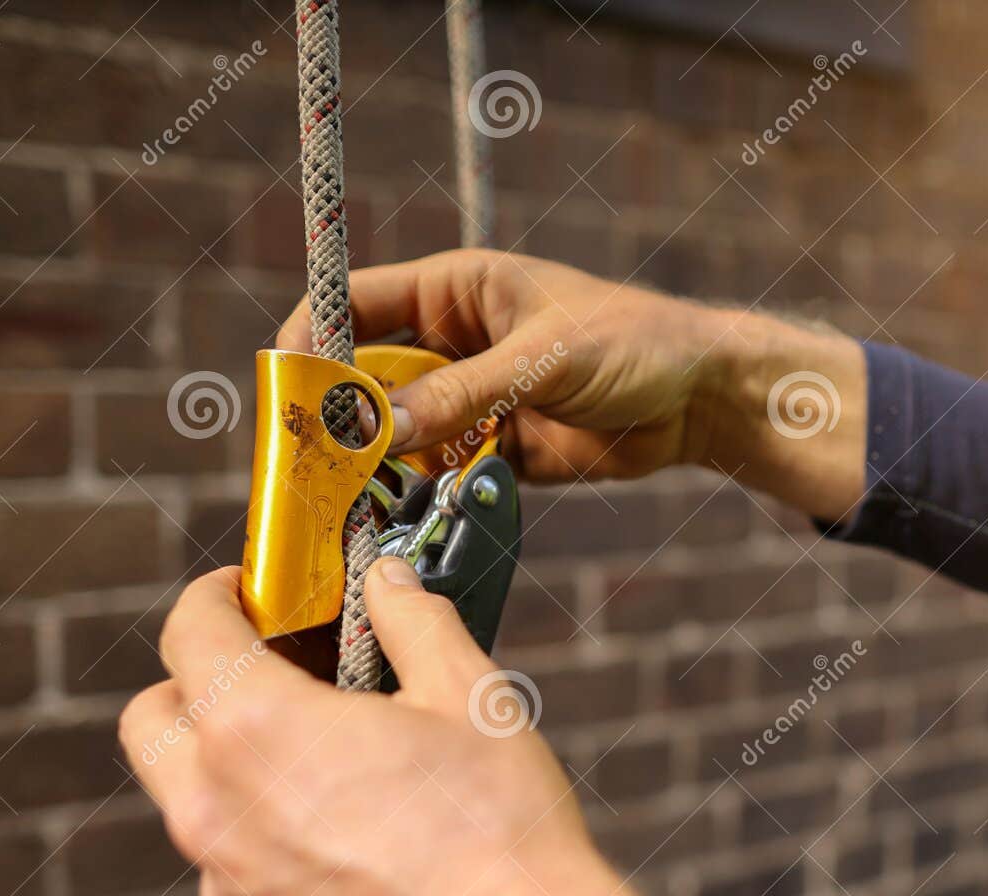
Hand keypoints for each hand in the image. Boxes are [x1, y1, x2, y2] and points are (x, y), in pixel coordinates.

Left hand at [119, 561, 696, 895]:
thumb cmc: (501, 843)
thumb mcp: (470, 700)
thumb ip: (416, 622)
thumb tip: (391, 582)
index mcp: (257, 732)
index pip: (187, 632)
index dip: (218, 595)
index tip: (250, 590)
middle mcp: (217, 811)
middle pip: (151, 718)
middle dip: (194, 677)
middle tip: (273, 665)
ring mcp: (228, 887)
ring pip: (185, 798)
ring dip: (225, 757)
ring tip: (325, 750)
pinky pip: (228, 864)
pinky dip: (258, 828)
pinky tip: (347, 831)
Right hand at [276, 249, 868, 521]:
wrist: (701, 400)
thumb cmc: (633, 344)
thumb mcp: (543, 358)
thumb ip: (461, 393)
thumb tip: (377, 429)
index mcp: (456, 289)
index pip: (357, 303)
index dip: (314, 339)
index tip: (286, 386)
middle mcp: (452, 342)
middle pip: (367, 376)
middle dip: (338, 417)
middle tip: (309, 462)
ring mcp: (471, 399)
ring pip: (398, 432)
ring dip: (375, 464)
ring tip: (346, 500)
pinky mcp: (494, 449)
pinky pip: (438, 471)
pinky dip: (419, 492)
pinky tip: (401, 514)